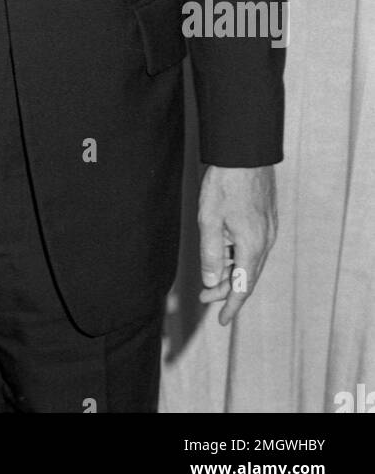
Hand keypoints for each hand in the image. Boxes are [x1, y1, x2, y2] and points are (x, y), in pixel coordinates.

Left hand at [198, 164, 277, 325]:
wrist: (246, 153)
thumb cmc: (226, 183)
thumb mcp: (210, 220)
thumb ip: (211, 254)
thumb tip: (212, 281)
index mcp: (252, 246)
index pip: (243, 287)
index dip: (232, 305)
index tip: (222, 320)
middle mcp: (265, 241)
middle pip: (248, 276)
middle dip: (227, 290)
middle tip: (205, 297)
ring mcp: (268, 229)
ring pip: (250, 261)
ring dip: (232, 272)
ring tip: (211, 277)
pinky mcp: (266, 219)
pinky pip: (253, 247)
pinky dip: (238, 257)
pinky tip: (225, 253)